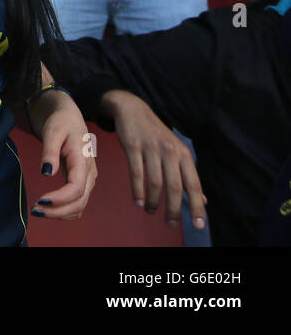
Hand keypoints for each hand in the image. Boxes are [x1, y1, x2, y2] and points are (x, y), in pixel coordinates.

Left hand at [27, 89, 96, 220]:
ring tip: (38, 210)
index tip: (41, 201)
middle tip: (35, 211)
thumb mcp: (52, 131)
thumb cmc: (61, 122)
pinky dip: (65, 210)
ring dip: (61, 213)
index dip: (60, 199)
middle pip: (80, 202)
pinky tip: (49, 208)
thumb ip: (50, 151)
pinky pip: (78, 202)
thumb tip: (46, 173)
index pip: (76, 188)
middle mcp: (89, 173)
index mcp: (83, 160)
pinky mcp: (83, 182)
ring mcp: (88, 179)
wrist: (70, 118)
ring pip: (80, 206)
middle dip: (58, 211)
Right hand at [102, 90, 206, 229]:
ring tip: (150, 211)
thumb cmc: (156, 135)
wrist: (133, 110)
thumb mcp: (177, 152)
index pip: (193, 184)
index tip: (198, 225)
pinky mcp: (133, 146)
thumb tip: (203, 200)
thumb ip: (188, 175)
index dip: (197, 206)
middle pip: (174, 187)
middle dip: (173, 209)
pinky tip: (138, 201)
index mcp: (184, 154)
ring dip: (152, 201)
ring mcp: (151, 148)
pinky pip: (137, 173)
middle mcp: (170, 151)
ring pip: (155, 182)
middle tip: (170, 223)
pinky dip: (137, 190)